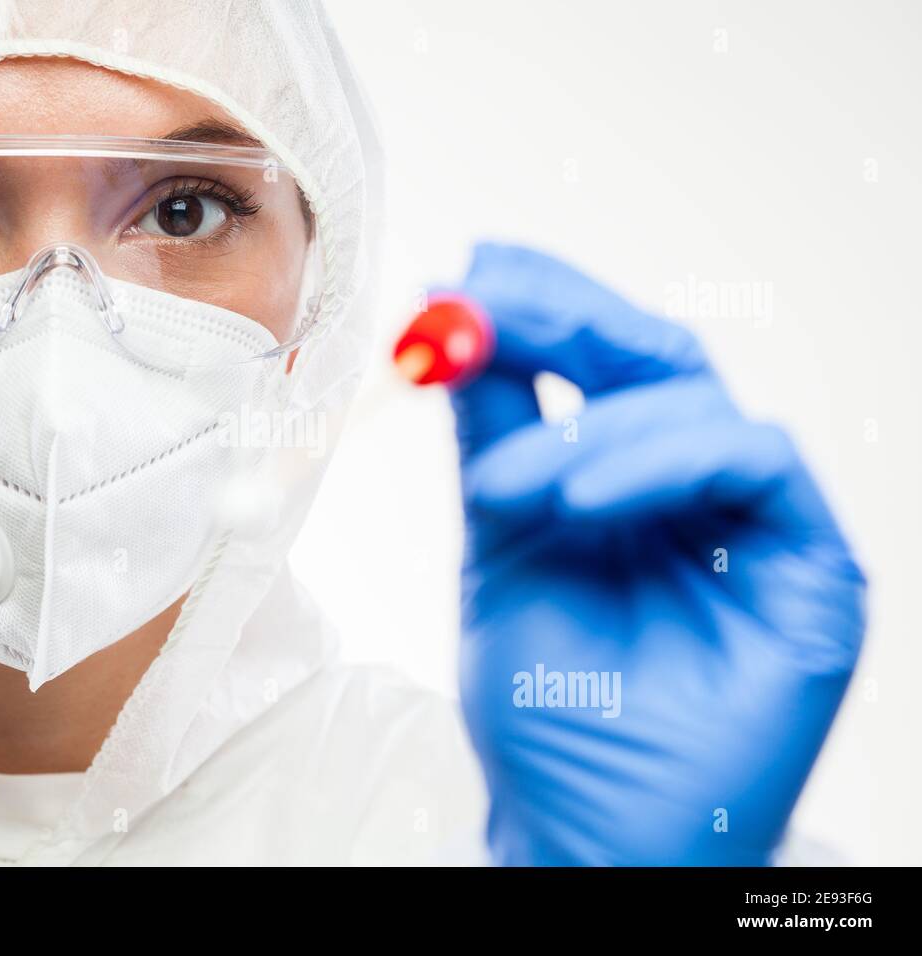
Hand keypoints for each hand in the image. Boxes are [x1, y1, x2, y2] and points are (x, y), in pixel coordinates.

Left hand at [450, 243, 865, 864]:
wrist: (580, 828)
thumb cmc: (544, 708)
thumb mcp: (500, 547)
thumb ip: (493, 437)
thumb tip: (456, 316)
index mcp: (625, 484)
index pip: (602, 365)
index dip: (544, 306)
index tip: (468, 270)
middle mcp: (694, 494)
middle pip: (655, 359)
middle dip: (566, 321)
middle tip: (486, 299)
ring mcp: (754, 527)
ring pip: (699, 402)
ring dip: (592, 421)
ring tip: (511, 487)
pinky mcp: (810, 569)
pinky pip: (756, 459)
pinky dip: (663, 457)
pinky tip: (582, 498)